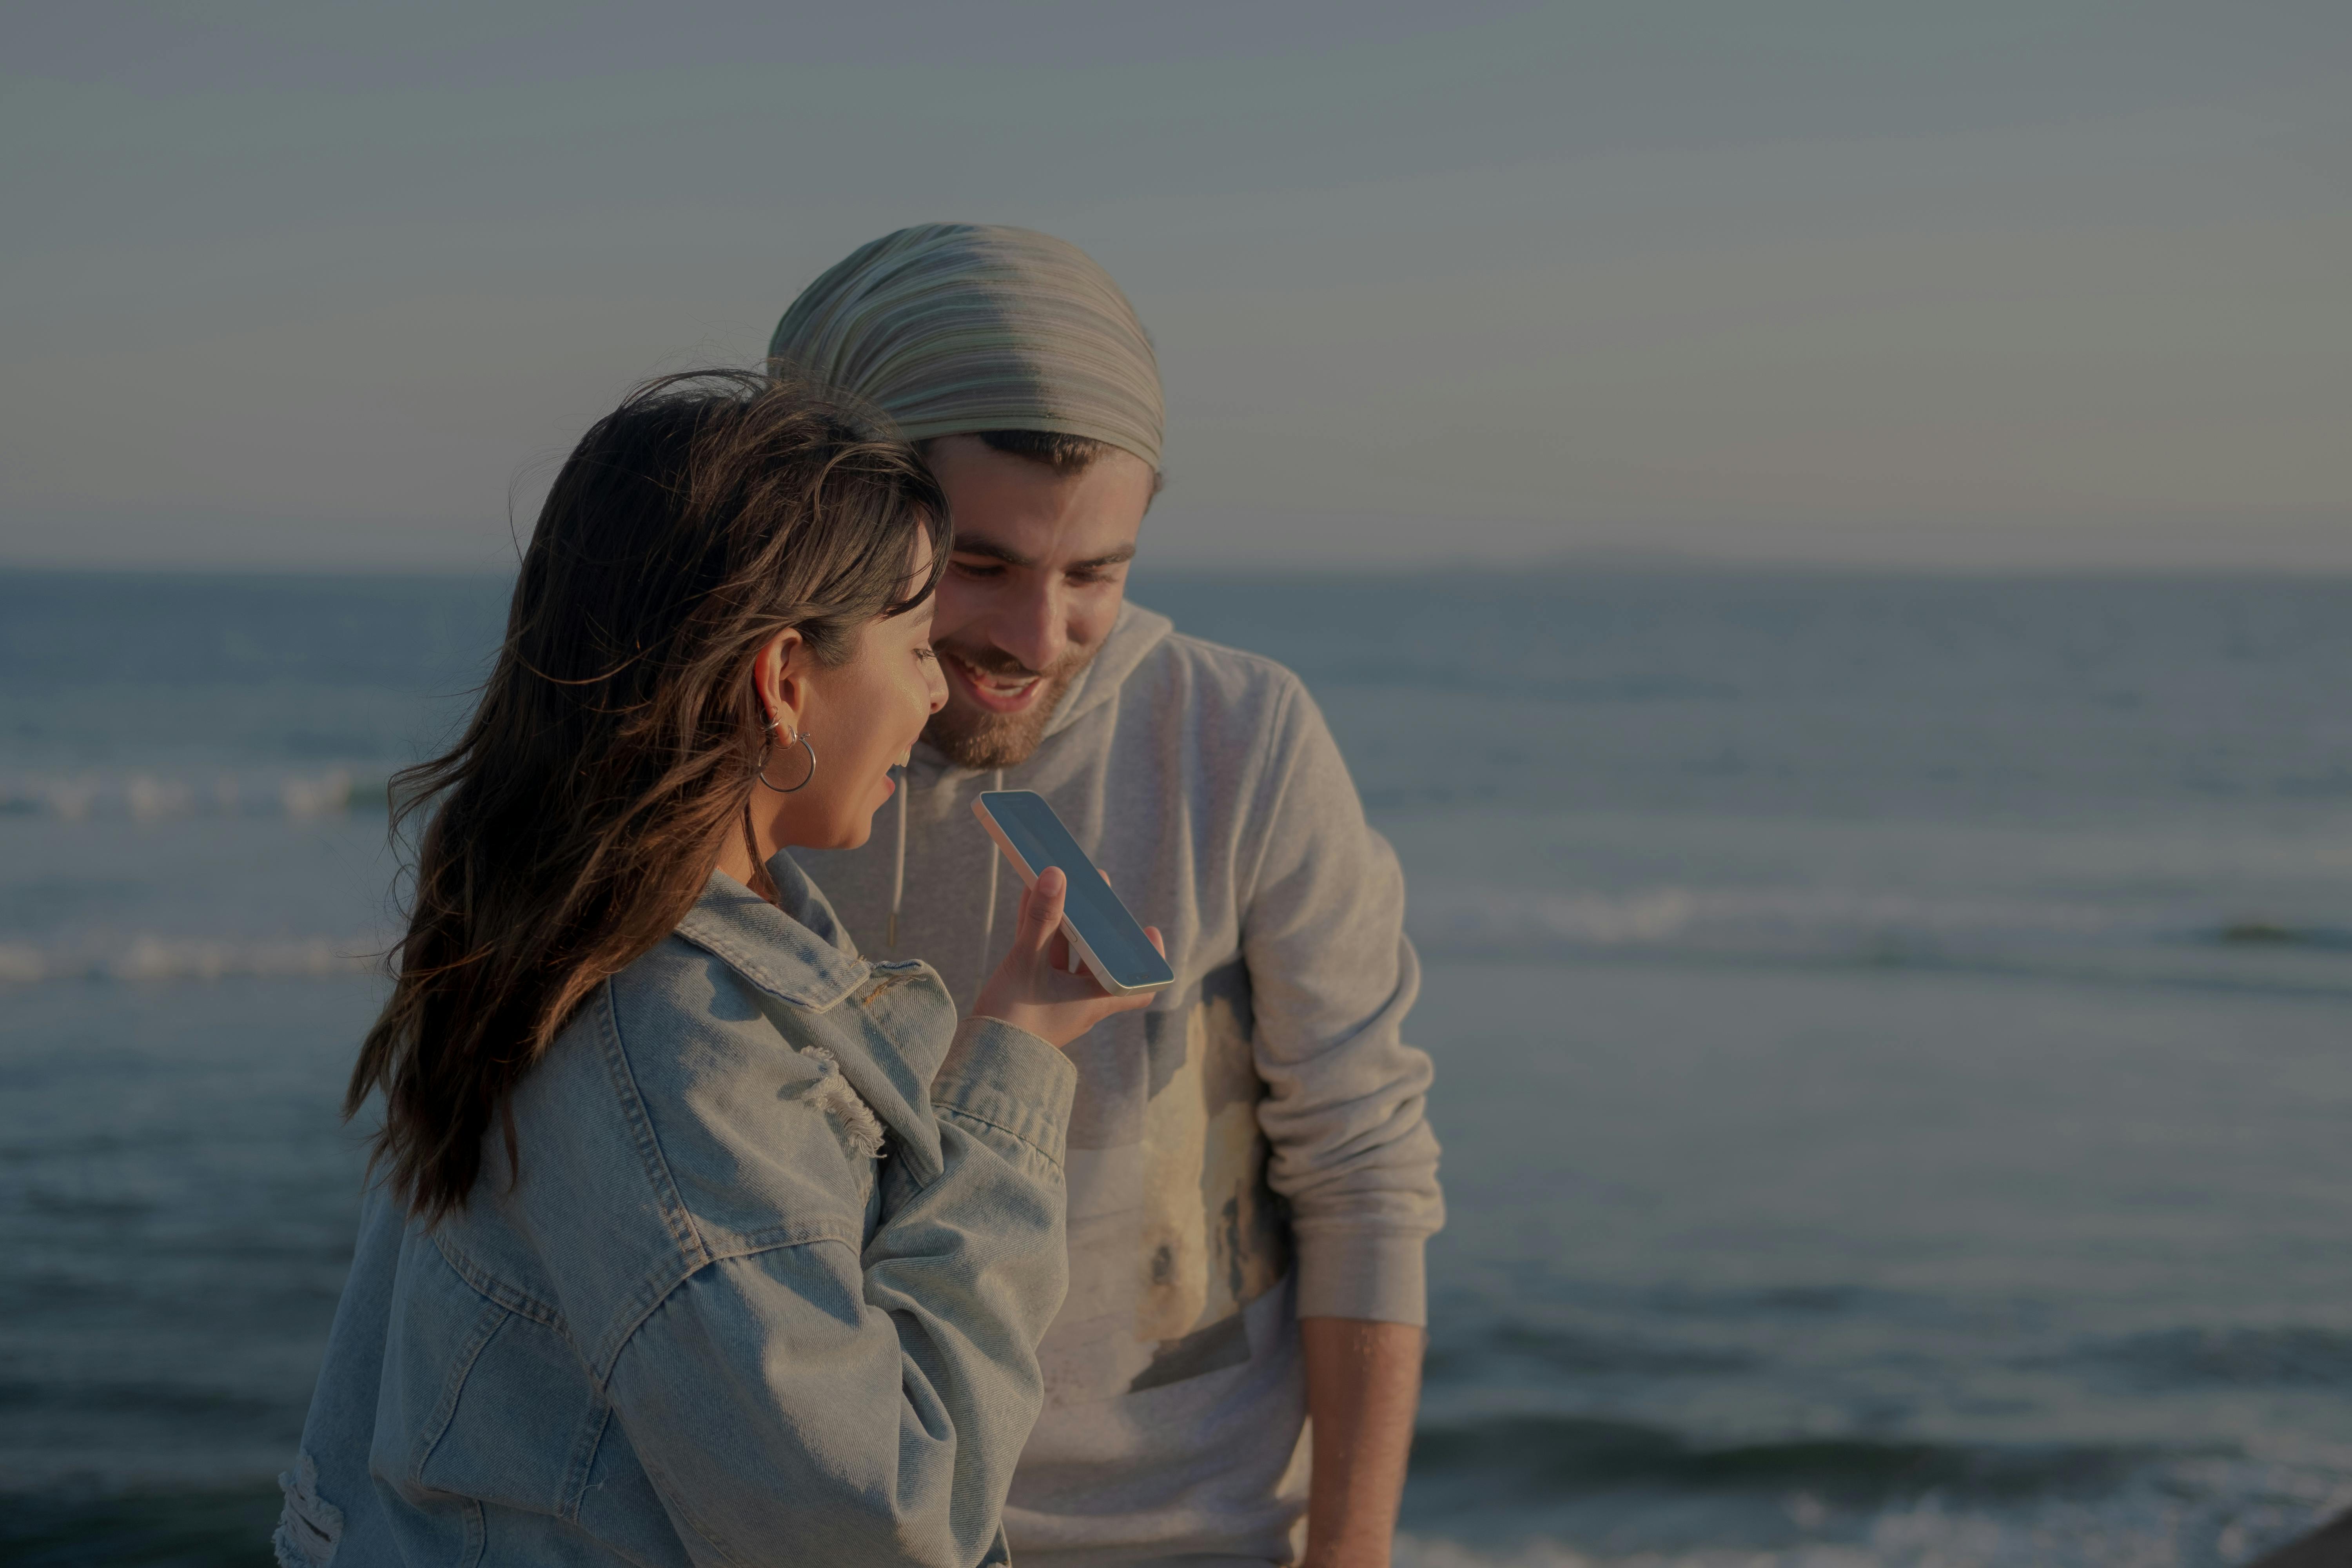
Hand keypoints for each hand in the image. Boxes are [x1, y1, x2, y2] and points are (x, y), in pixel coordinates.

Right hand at [972, 867, 1163, 1048]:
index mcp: (1094, 1002)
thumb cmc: (1013, 1020)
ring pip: (1064, 951)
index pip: (1138, 989)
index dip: (1147, 961)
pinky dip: (1037, 928)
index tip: (1149, 931)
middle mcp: (1078, 1001)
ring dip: (1063, 918)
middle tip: (1098, 885)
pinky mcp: (1028, 994)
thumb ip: (1042, 919)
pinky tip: (1029, 894)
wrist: (979, 1062)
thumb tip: (1056, 874)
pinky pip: (1039, 954)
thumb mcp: (1028, 963)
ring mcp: (1053, 997)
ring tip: (1063, 880)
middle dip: (1095, 919)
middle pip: (1097, 955)